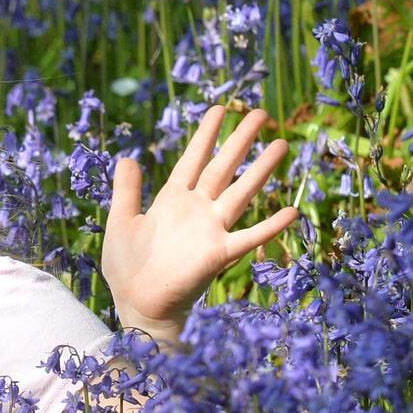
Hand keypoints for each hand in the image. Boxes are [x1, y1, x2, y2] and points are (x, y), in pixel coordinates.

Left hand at [102, 105, 298, 335]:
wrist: (137, 304)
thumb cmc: (126, 267)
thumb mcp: (121, 221)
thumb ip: (126, 190)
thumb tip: (128, 157)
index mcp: (171, 200)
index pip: (192, 159)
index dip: (205, 135)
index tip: (219, 108)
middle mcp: (195, 209)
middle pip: (222, 167)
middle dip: (240, 140)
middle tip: (259, 113)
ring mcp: (209, 230)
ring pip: (240, 192)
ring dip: (260, 170)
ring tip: (281, 144)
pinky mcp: (218, 254)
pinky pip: (248, 238)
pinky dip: (270, 226)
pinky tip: (291, 212)